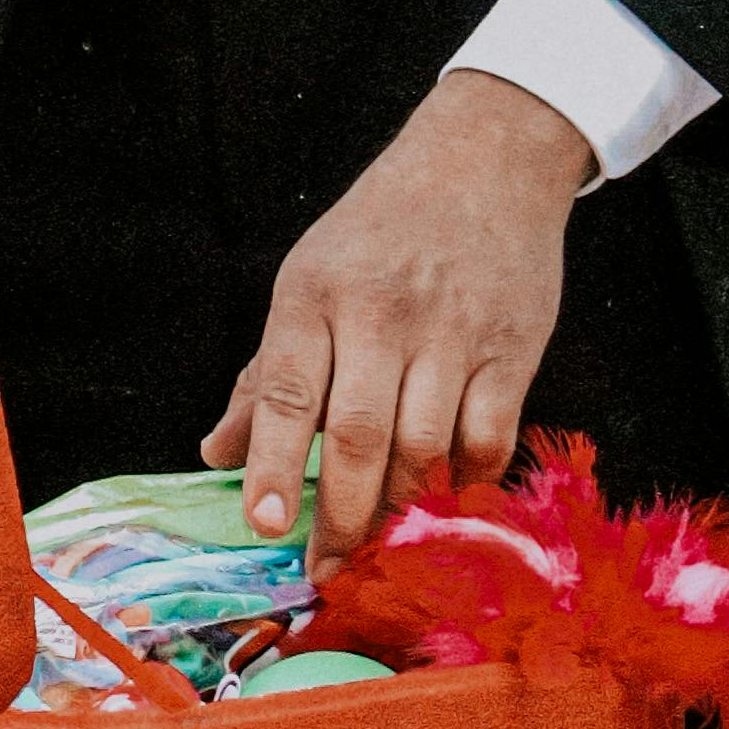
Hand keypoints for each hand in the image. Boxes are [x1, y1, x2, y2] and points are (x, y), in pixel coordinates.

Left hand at [203, 73, 599, 568]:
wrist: (485, 158)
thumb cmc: (382, 228)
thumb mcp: (309, 277)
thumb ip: (265, 372)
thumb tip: (217, 453)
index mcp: (315, 292)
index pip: (284, 389)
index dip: (269, 464)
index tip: (261, 526)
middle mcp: (380, 311)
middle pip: (355, 434)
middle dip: (338, 516)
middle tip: (328, 570)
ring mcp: (450, 330)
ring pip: (422, 446)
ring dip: (399, 509)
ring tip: (381, 544)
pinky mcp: (511, 347)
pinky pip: (488, 437)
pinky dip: (466, 481)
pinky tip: (445, 497)